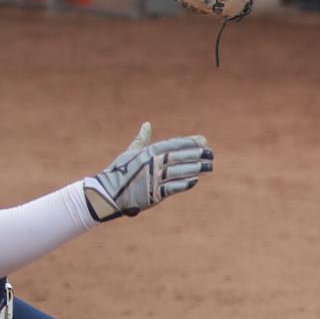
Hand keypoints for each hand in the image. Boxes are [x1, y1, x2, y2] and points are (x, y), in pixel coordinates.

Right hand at [81, 122, 212, 222]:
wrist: (108, 194)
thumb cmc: (119, 172)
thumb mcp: (130, 153)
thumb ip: (141, 139)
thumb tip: (147, 124)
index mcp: (147, 152)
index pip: (173, 145)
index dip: (189, 142)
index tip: (203, 140)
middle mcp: (152, 164)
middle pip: (179, 157)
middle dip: (196, 155)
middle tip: (211, 153)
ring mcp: (153, 179)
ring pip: (178, 172)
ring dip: (195, 169)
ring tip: (209, 166)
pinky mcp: (153, 195)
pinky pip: (172, 188)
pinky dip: (184, 184)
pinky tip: (195, 180)